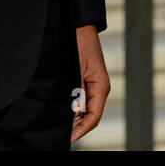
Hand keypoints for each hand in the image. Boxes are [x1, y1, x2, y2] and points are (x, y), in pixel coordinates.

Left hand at [70, 24, 109, 143]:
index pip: (94, 115)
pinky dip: (76, 109)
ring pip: (88, 109)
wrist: (80, 28)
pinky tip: (66, 114)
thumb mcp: (76, 69)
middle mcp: (100, 88)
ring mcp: (95, 85)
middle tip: (64, 136)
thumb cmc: (78, 45)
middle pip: (92, 115)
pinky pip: (84, 100)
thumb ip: (76, 91)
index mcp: (101, 86)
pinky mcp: (88, 81)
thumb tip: (75, 111)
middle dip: (79, 127)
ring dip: (77, 119)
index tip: (70, 138)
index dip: (82, 129)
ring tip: (63, 128)